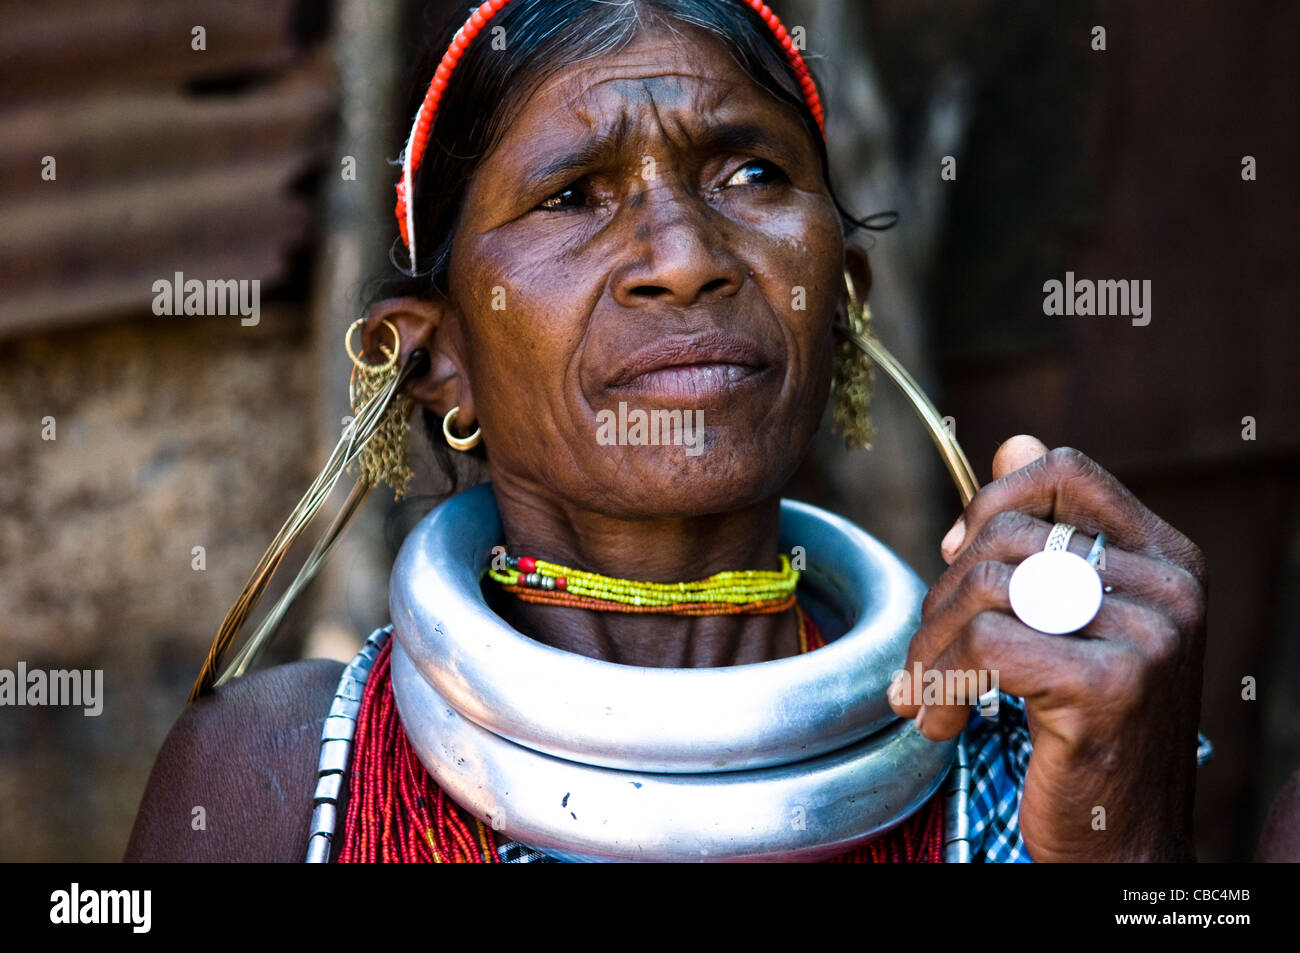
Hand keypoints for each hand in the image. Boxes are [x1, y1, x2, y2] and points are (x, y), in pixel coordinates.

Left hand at [888, 435, 1206, 860]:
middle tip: (927, 655)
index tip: (954, 555)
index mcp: (1166, 557)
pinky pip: (987, 646)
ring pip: (986, 586)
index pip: (1063, 471)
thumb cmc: (1085, 729)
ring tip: (924, 692)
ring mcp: (1151, 634)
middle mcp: (1171, 585)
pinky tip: (939, 723)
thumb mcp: (1066, 622)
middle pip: (1006, 534)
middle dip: (941, 596)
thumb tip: (1011, 441)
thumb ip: (1042, 533)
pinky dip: (941, 685)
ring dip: (930, 648)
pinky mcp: (1113, 686)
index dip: (990, 502)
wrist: (1119, 840)